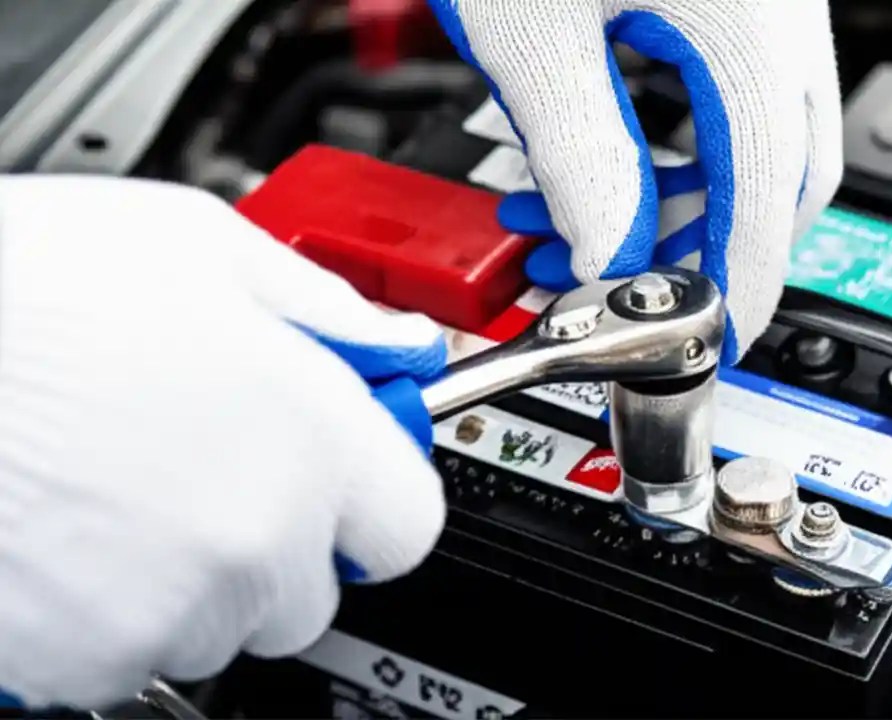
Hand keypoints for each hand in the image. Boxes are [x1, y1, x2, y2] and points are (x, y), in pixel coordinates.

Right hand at [0, 176, 446, 709]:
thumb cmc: (21, 287)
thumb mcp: (202, 245)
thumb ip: (326, 308)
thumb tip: (393, 343)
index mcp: (309, 439)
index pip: (409, 522)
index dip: (377, 495)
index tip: (349, 475)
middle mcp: (253, 540)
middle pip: (316, 587)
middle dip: (280, 536)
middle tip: (207, 464)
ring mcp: (167, 610)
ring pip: (224, 625)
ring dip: (193, 573)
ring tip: (118, 484)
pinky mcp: (80, 661)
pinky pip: (134, 652)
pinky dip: (112, 608)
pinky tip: (69, 528)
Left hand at [426, 0, 843, 360]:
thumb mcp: (536, 37)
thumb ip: (582, 164)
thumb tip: (609, 256)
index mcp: (748, 25)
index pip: (766, 195)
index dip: (738, 283)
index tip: (712, 339)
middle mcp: (780, 10)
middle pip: (785, 172)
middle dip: (711, 244)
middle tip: (636, 285)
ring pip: (760, 133)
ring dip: (680, 193)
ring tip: (573, 212)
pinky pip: (730, 85)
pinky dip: (675, 137)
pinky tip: (598, 148)